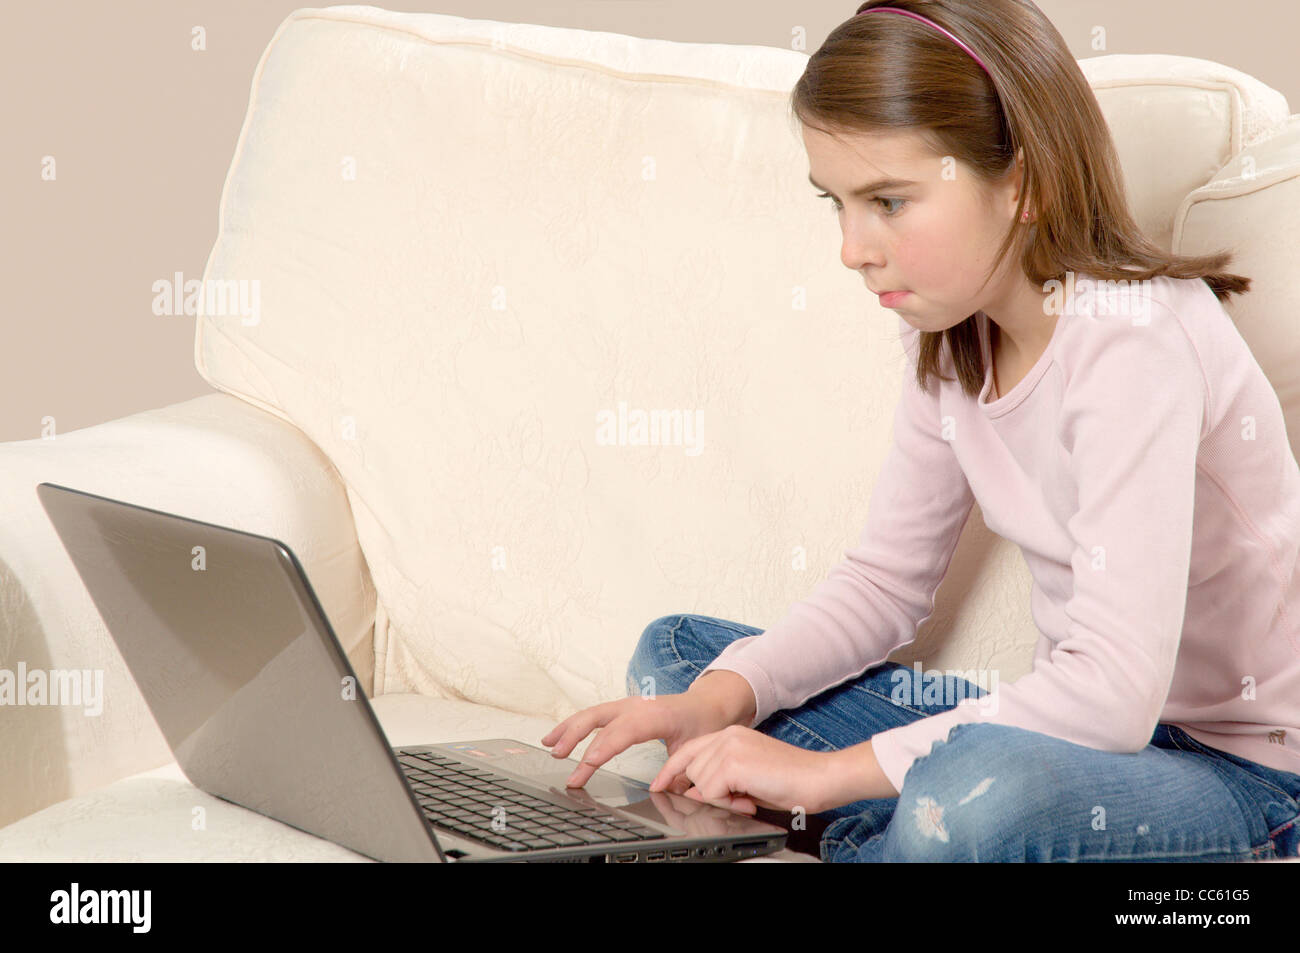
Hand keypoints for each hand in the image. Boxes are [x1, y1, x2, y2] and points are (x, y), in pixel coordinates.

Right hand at [541, 690, 738, 788]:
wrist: (705, 703)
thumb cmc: (701, 724)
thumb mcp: (695, 748)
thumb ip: (678, 770)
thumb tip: (662, 790)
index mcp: (656, 715)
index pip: (624, 731)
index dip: (604, 747)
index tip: (587, 763)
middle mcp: (637, 706)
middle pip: (601, 719)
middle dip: (577, 739)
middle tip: (561, 760)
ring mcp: (627, 705)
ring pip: (591, 714)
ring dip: (568, 729)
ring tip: (550, 746)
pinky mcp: (621, 708)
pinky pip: (593, 715)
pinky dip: (573, 724)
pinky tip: (558, 736)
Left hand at [647, 725, 875, 815]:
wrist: (819, 778)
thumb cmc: (792, 780)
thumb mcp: (748, 778)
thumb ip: (720, 779)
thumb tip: (693, 791)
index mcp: (731, 734)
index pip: (689, 750)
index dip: (670, 770)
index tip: (658, 785)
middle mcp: (727, 735)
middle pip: (692, 770)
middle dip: (706, 791)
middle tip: (738, 800)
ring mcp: (729, 746)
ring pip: (699, 782)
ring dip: (720, 798)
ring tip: (748, 799)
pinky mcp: (733, 762)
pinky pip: (711, 791)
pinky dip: (727, 803)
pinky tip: (749, 801)